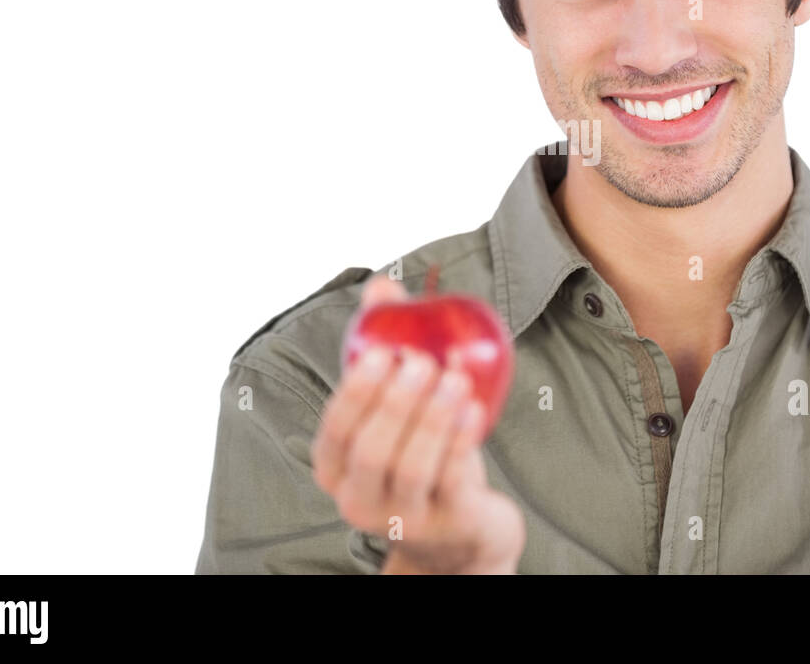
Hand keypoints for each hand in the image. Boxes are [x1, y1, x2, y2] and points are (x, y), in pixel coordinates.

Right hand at [311, 274, 525, 573]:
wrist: (460, 524)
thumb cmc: (417, 450)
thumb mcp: (395, 406)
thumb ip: (384, 344)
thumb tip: (382, 285)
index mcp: (335, 467)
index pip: (335, 430)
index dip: (357, 391)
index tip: (383, 352)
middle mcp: (360, 499)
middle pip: (372, 451)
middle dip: (397, 402)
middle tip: (423, 361)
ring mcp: (403, 519)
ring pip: (413, 468)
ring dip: (434, 418)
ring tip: (456, 379)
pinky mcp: (448, 523)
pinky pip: (452, 481)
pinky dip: (461, 441)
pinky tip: (475, 408)